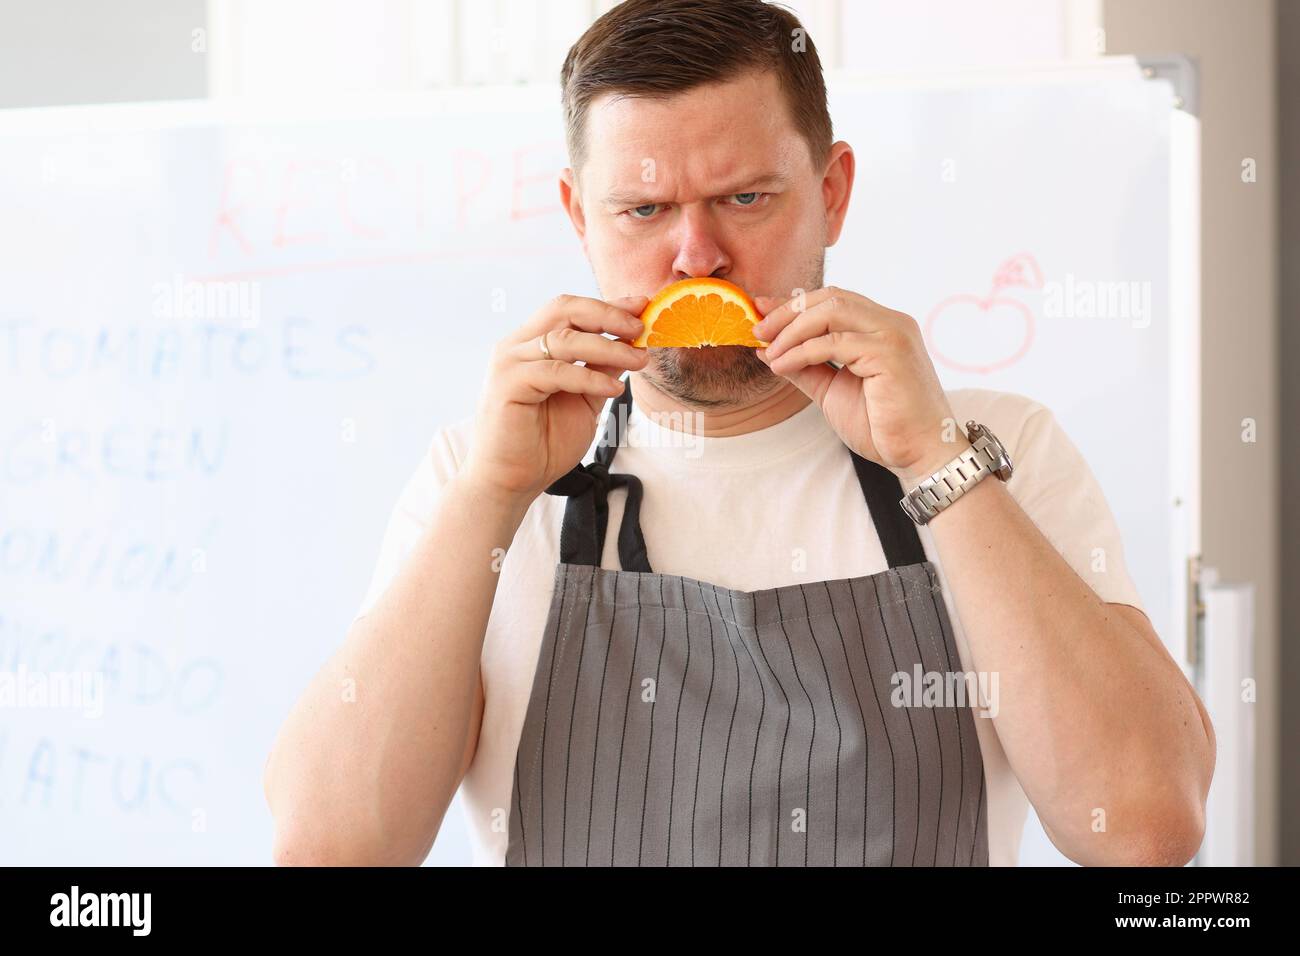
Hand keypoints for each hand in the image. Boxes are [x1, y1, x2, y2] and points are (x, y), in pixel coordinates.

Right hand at [460, 293, 648, 504]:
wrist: (511, 483)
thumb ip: (601, 370)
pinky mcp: (508, 385)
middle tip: (641, 326)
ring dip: (608, 346)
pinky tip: (614, 387)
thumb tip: (632, 345)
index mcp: (531, 345)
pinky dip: (589, 376)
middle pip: (564, 310)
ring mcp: (509, 363)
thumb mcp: (584, 400)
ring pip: (564, 339)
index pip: (570, 310)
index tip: (643, 306)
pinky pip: (557, 371)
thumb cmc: (543, 444)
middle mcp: (516, 346)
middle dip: (608, 314)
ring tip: (639, 359)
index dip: (608, 306)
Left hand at [751, 287, 969, 483]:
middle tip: (758, 330)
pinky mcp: (890, 352)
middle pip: (830, 297)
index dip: (794, 303)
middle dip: (789, 311)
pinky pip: (835, 341)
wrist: (919, 454)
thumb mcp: (832, 391)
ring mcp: (893, 334)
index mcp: (881, 327)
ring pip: (832, 311)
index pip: (833, 301)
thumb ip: (804, 368)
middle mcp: (891, 322)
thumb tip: (765, 350)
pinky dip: (802, 351)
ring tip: (769, 351)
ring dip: (792, 329)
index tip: (760, 310)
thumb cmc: (882, 426)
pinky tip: (782, 365)